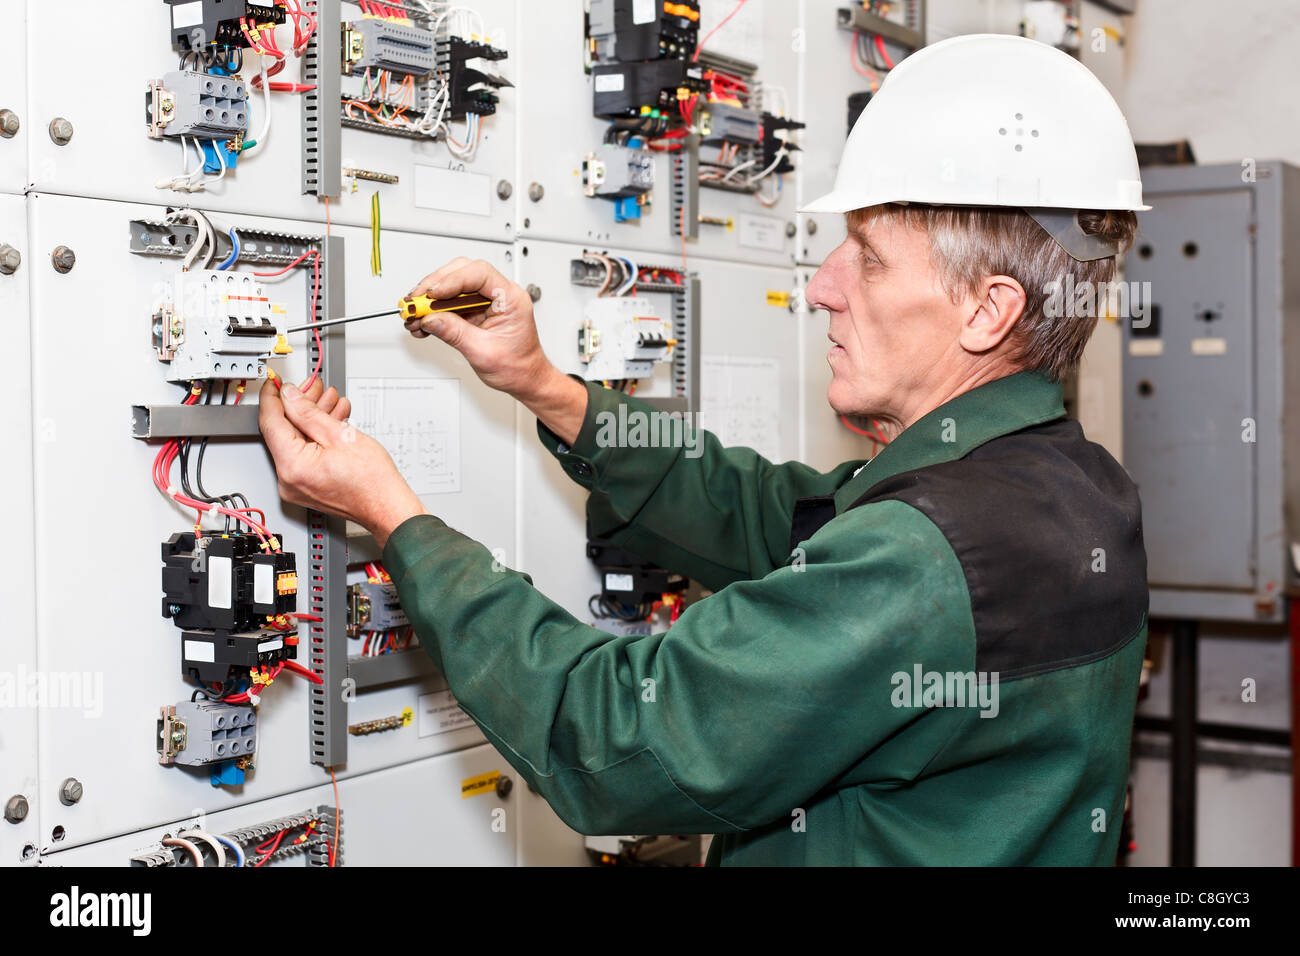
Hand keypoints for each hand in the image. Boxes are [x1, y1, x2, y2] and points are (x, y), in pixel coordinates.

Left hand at [259, 377, 426, 548]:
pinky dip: (317, 436)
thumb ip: (308, 412)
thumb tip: (289, 397)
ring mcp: (297, 485)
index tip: (275, 382)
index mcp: (292, 466)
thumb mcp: (340, 435)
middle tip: (313, 388)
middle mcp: (288, 479)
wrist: (387, 507)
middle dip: (300, 405)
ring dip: (312, 418)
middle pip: (285, 431)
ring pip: (297, 441)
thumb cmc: (372, 481)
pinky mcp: (307, 486)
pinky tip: (332, 421)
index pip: (270, 422)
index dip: (273, 397)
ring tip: (330, 401)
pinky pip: (305, 453)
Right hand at [406, 257, 564, 402]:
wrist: (526, 379)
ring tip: (414, 316)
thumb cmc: (518, 367)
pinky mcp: (475, 310)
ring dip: (430, 300)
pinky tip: (423, 323)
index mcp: (511, 298)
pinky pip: (451, 303)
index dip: (452, 280)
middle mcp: (500, 294)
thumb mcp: (483, 352)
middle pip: (462, 273)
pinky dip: (434, 311)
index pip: (479, 274)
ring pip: (452, 287)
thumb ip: (454, 333)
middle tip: (415, 303)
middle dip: (434, 287)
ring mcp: (486, 301)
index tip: (432, 294)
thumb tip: (430, 319)